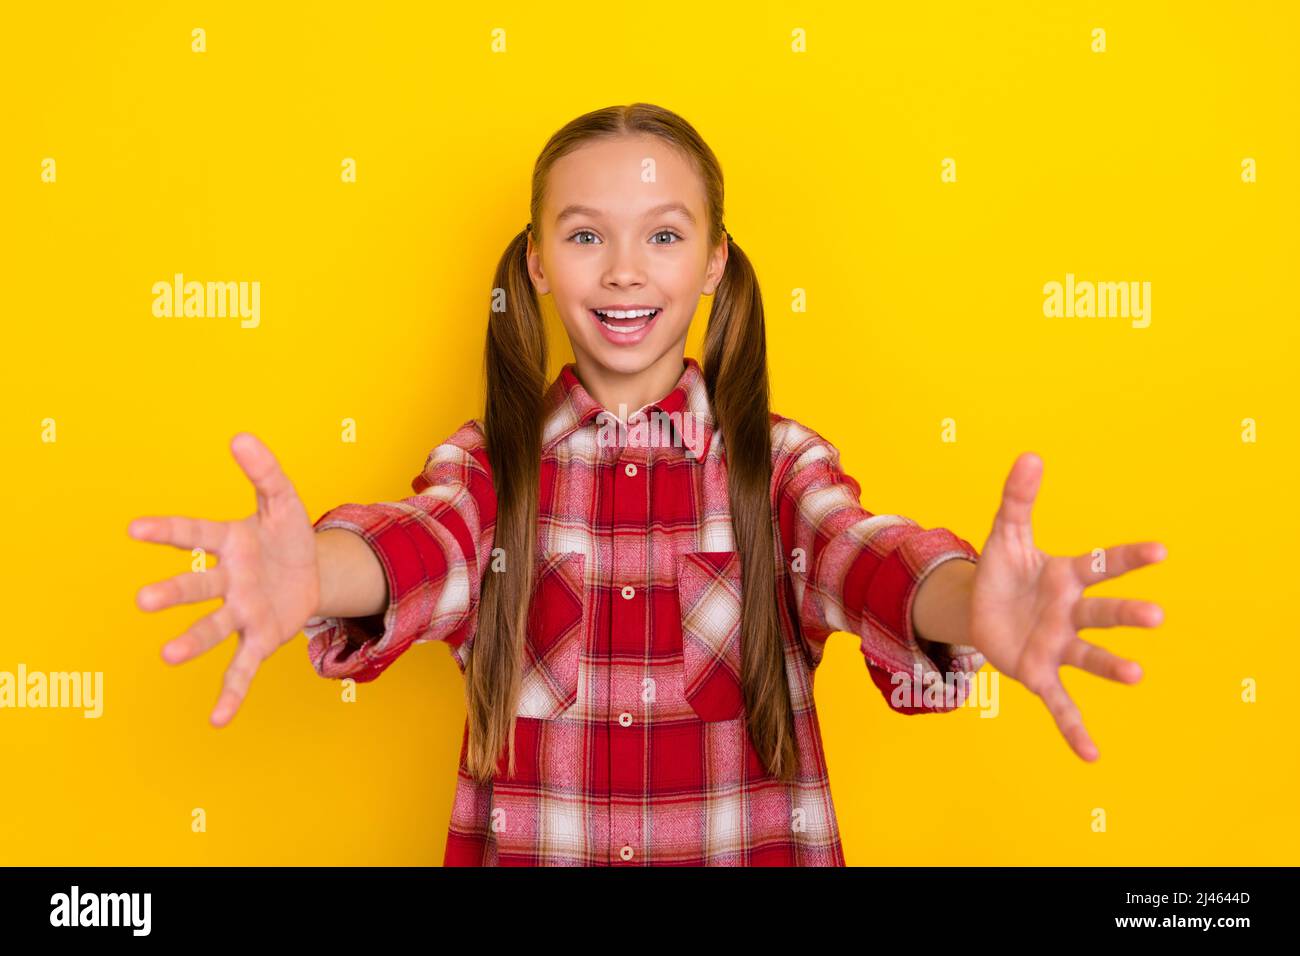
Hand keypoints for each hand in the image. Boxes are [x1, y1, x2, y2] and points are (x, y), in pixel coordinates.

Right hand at [129, 433, 319, 727]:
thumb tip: (241, 437)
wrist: (313, 572)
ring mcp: (241, 611)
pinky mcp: (260, 638)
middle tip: (144, 600)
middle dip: (173, 592)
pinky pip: (243, 667)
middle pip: (197, 586)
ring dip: (191, 640)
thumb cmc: (288, 535)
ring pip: (213, 627)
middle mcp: (228, 580)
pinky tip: (218, 720)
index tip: (134, 529)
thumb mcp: (285, 500)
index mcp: (230, 542)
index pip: (194, 533)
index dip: (167, 530)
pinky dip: (231, 693)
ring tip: (167, 655)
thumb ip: (265, 472)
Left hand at [968, 453, 1166, 761]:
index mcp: (1066, 576)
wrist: (979, 609)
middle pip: (1103, 612)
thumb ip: (1017, 498)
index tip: (1159, 551)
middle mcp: (1070, 613)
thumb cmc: (1003, 571)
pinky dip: (1074, 728)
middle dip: (1127, 615)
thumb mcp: (1003, 533)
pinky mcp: (1039, 674)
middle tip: (1156, 617)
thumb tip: (1030, 456)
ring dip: (1112, 667)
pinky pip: (1060, 704)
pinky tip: (1091, 755)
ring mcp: (1058, 645)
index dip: (1127, 558)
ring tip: (1136, 676)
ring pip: (1089, 656)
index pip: (1102, 564)